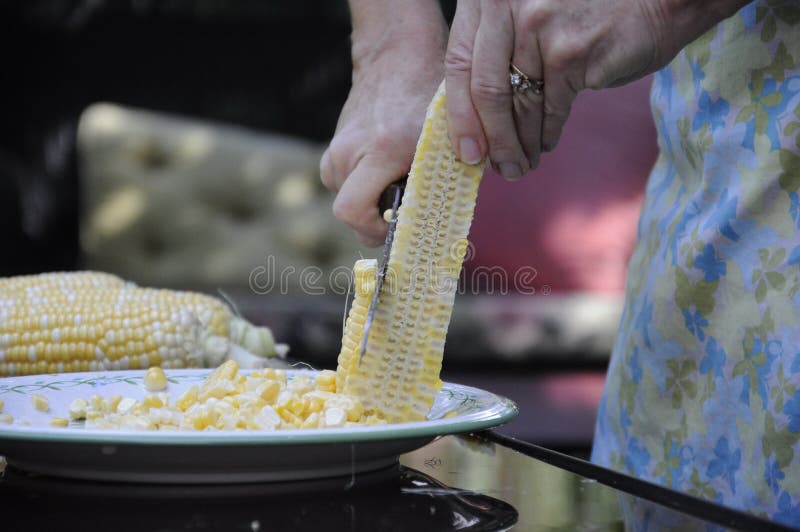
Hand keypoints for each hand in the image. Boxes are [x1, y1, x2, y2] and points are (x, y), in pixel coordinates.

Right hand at [321, 9, 446, 245]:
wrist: (396, 54)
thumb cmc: (430, 95)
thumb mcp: (447, 137)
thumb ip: (445, 178)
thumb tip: (443, 227)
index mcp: (383, 149)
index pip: (353, 212)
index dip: (375, 230)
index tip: (399, 226)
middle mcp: (351, 150)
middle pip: (347, 213)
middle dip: (372, 222)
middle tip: (399, 215)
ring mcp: (337, 146)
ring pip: (344, 196)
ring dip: (368, 201)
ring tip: (395, 187)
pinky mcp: (333, 143)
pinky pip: (341, 180)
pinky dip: (359, 184)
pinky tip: (382, 172)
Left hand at [444, 0, 748, 180]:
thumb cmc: (589, 6)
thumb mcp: (527, 12)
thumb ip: (497, 48)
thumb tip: (473, 116)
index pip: (456, 63)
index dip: (459, 115)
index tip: (466, 150)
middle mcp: (504, 6)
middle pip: (484, 92)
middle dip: (492, 141)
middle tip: (499, 168)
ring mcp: (537, 27)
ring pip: (518, 106)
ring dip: (519, 145)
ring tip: (521, 165)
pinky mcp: (570, 54)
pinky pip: (549, 110)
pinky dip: (546, 134)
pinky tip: (545, 144)